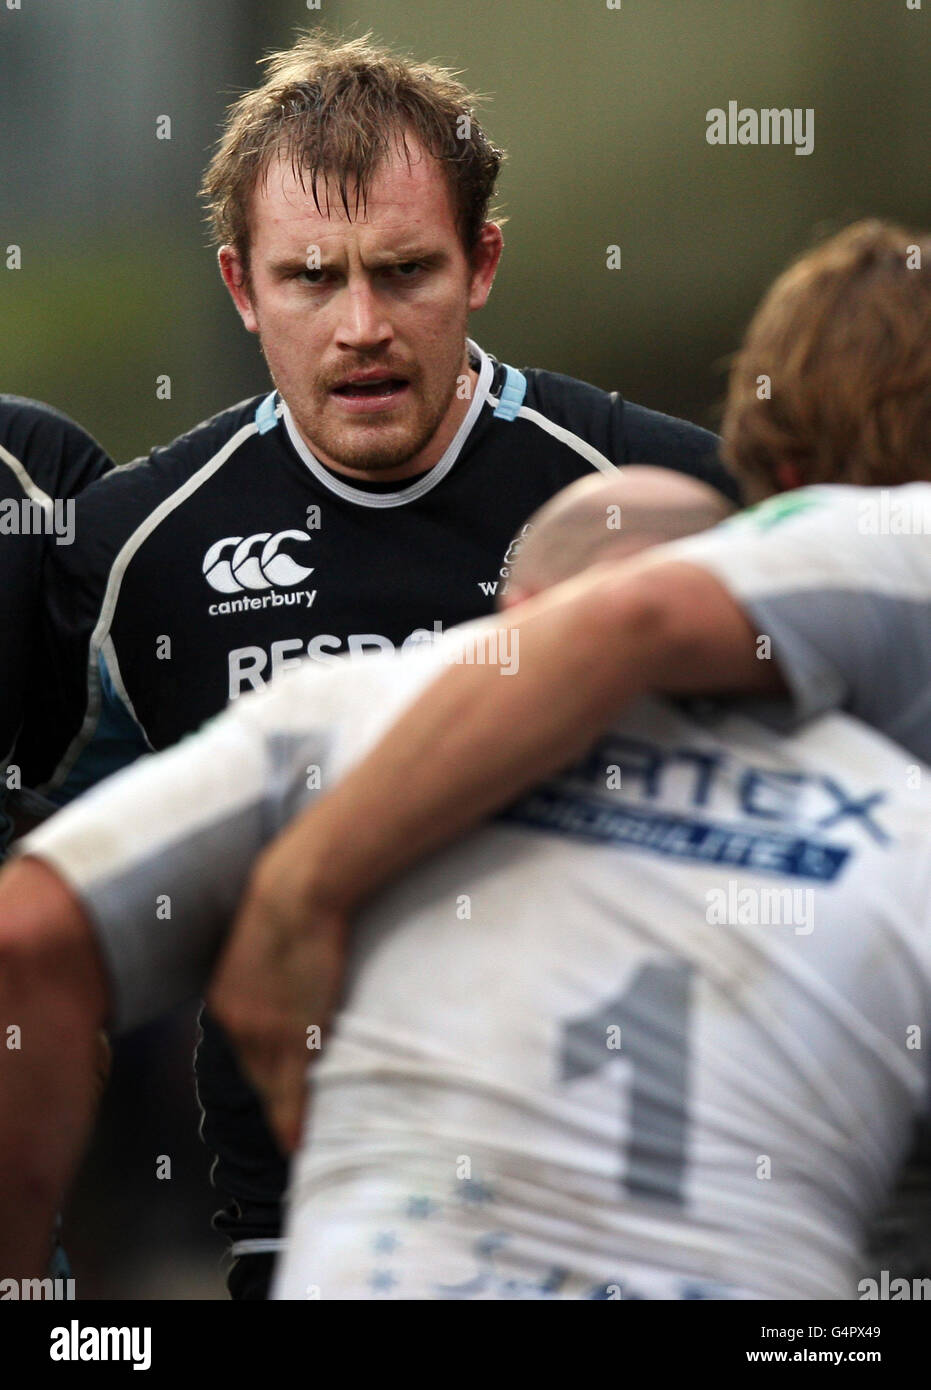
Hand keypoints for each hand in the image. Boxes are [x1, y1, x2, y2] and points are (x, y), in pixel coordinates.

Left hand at [206, 832, 349, 1155]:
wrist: (298, 888)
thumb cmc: (289, 903)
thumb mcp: (263, 946)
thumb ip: (267, 978)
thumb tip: (283, 989)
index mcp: (228, 1001)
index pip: (244, 1052)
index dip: (264, 1074)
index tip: (276, 1092)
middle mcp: (237, 1022)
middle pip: (255, 1074)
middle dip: (272, 1098)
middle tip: (292, 1125)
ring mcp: (265, 1030)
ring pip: (272, 1087)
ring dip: (285, 1115)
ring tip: (301, 1140)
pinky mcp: (294, 1034)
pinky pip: (291, 1091)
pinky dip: (293, 1121)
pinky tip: (298, 1144)